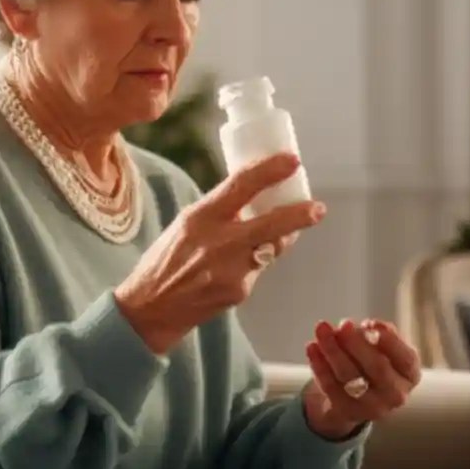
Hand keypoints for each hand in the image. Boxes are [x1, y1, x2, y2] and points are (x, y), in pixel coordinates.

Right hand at [114, 153, 324, 354]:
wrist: (151, 308)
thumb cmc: (167, 259)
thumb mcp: (187, 224)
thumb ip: (219, 212)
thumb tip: (256, 196)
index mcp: (201, 216)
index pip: (242, 184)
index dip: (271, 170)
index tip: (292, 160)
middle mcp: (219, 242)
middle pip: (273, 223)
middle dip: (300, 215)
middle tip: (318, 208)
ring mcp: (231, 269)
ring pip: (272, 248)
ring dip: (283, 238)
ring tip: (288, 231)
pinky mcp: (239, 291)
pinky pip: (258, 269)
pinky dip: (256, 263)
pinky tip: (239, 266)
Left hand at [302, 319, 421, 439]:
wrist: (357, 398)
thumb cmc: (373, 361)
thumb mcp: (384, 347)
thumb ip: (378, 334)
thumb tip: (368, 327)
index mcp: (410, 374)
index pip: (405, 358)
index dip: (389, 340)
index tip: (369, 323)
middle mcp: (396, 394)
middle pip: (376, 367)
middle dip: (357, 343)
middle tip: (343, 324)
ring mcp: (373, 407)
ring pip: (350, 376)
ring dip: (333, 350)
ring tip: (322, 329)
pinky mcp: (348, 412)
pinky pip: (331, 387)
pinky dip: (319, 365)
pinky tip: (312, 347)